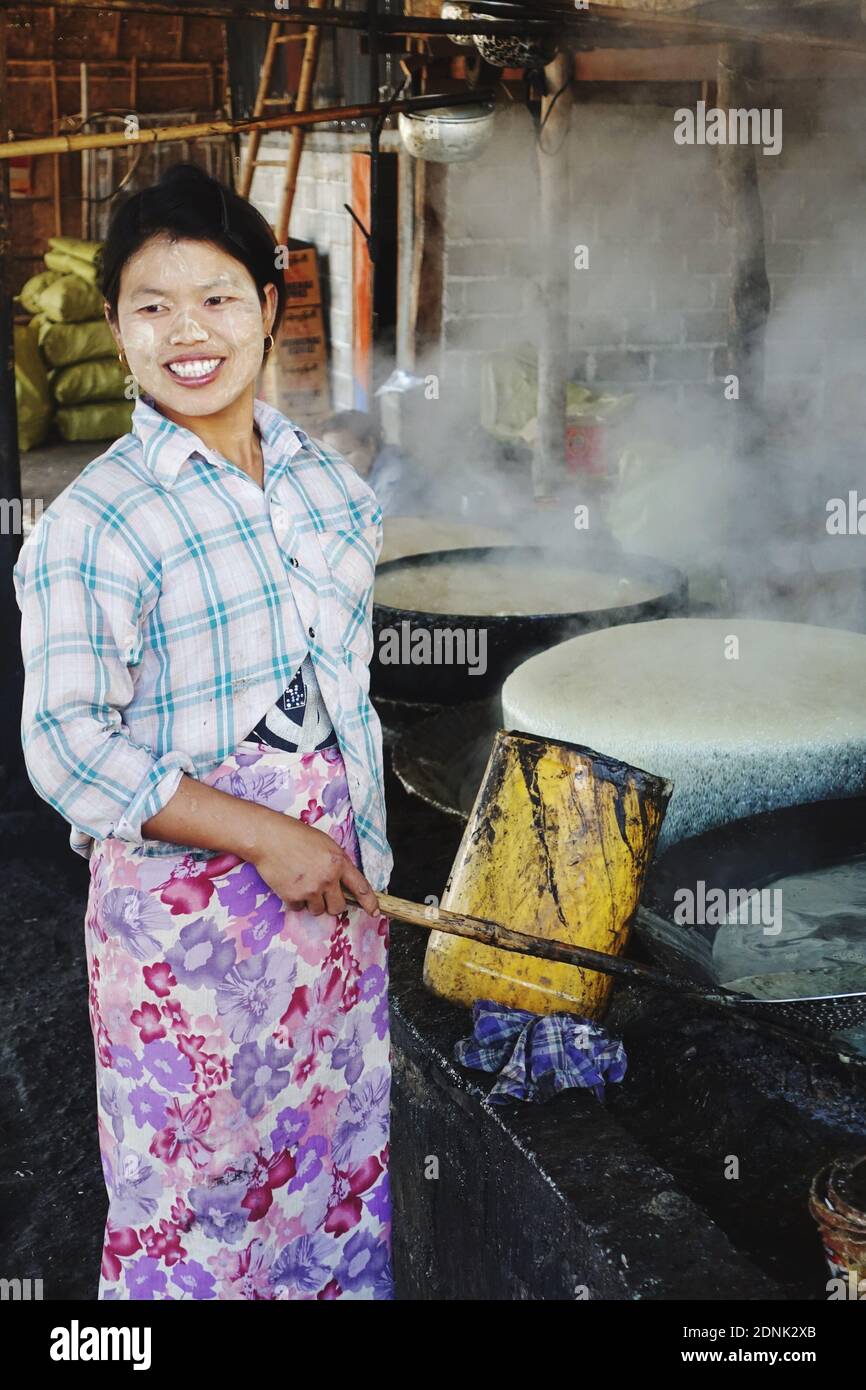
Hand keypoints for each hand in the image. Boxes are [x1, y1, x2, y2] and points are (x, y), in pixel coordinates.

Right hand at [251, 811, 379, 917]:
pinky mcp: (293, 896)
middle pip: (338, 907)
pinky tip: (289, 884)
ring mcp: (310, 889)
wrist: (268, 837)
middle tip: (323, 894)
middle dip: (332, 904)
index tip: (374, 911)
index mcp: (339, 862)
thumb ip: (336, 863)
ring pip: (318, 910)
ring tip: (301, 883)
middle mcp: (327, 878)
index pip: (361, 887)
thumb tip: (342, 883)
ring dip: (312, 902)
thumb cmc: (295, 835)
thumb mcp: (325, 844)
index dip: (369, 902)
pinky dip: (294, 901)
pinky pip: (298, 909)